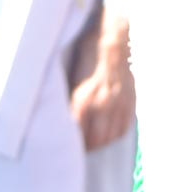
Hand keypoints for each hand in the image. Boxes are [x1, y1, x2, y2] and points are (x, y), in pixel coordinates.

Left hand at [68, 3, 135, 150]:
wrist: (112, 42)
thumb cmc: (86, 57)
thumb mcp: (70, 78)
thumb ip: (68, 100)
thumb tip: (61, 120)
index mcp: (83, 99)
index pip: (76, 133)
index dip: (71, 144)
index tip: (66, 147)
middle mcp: (102, 105)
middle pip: (95, 141)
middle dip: (86, 148)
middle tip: (79, 148)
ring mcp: (118, 105)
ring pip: (110, 138)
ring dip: (101, 144)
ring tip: (93, 143)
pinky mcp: (130, 102)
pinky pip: (124, 128)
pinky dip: (115, 135)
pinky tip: (108, 134)